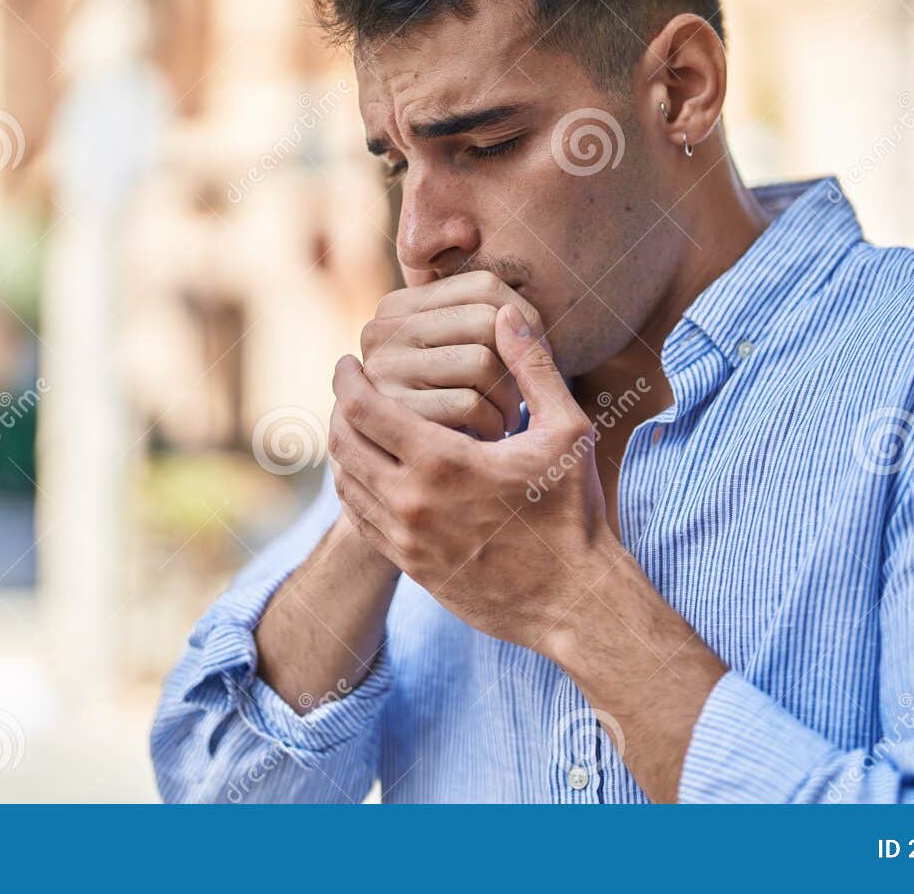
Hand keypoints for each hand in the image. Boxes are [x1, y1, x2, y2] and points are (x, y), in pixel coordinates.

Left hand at [328, 303, 619, 651]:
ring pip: (345, 481)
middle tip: (350, 388)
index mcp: (441, 462)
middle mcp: (410, 501)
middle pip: (341, 442)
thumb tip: (507, 313)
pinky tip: (372, 469)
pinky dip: (355, 485)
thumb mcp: (567, 431)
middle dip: (338, 408)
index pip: (361, 409)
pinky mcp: (409, 566)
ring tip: (358, 424)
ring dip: (343, 447)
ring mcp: (405, 539)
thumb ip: (534, 367)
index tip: (348, 362)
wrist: (572, 601)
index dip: (346, 379)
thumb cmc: (574, 512)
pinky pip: (359, 519)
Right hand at [357, 271, 545, 440]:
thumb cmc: (457, 401)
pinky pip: (470, 404)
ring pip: (481, 362)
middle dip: (518, 362)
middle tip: (521, 393)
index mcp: (398, 305)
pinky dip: (494, 422)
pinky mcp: (394, 413)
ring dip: (509, 398)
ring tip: (507, 417)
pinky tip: (490, 435)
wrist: (429, 475)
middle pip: (487, 321)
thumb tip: (513, 317)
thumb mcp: (463, 352)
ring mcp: (380, 370)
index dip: (525, 319)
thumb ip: (487, 322)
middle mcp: (379, 330)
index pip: (484, 287)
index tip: (535, 354)